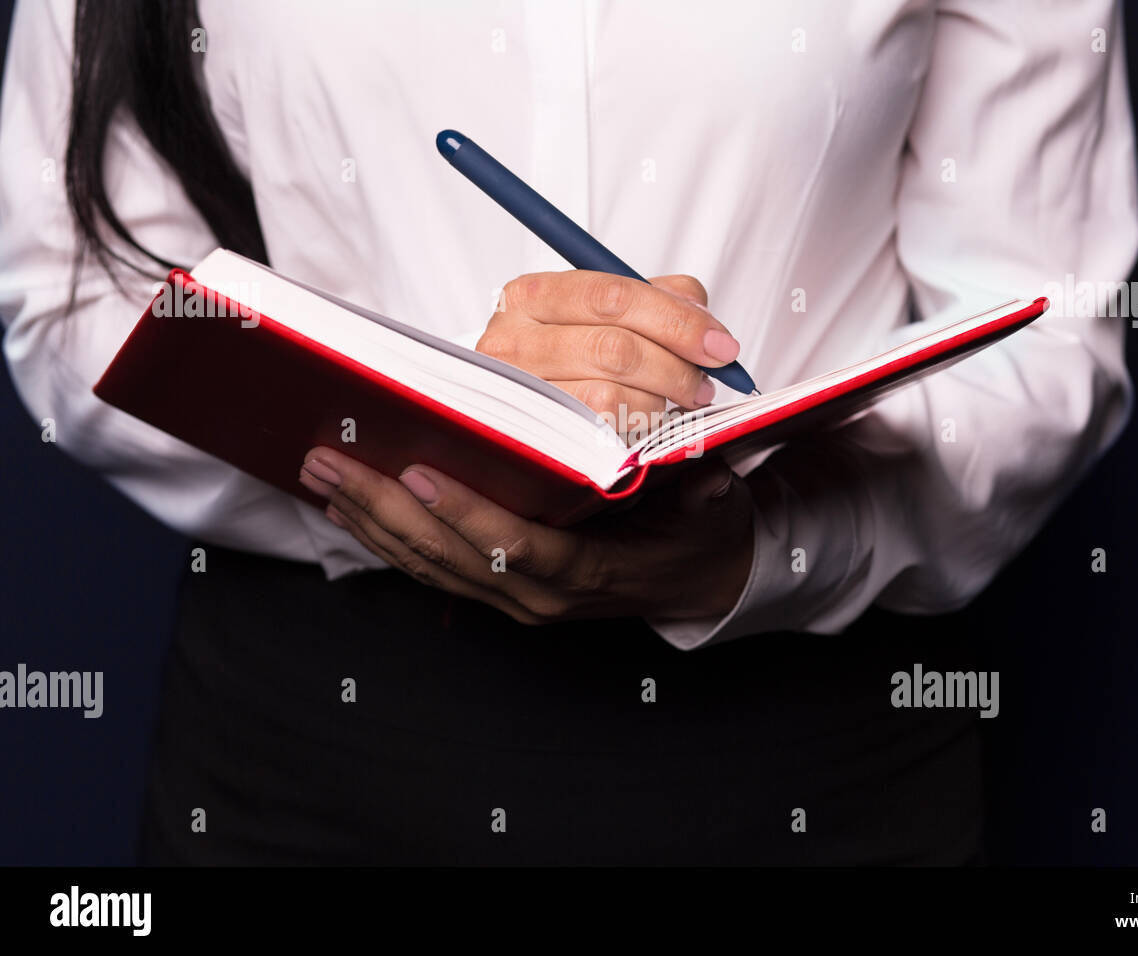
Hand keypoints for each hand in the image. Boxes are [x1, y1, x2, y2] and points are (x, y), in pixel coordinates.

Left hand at [299, 448, 753, 623]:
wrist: (695, 582)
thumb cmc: (698, 536)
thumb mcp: (714, 510)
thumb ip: (704, 491)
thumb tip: (706, 472)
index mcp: (587, 573)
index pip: (515, 548)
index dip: (465, 515)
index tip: (416, 473)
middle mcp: (539, 596)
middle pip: (449, 557)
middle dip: (383, 508)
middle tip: (329, 461)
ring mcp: (513, 600)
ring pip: (427, 566)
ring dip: (368, 520)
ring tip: (321, 473)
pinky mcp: (497, 592)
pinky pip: (429, 570)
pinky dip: (384, 538)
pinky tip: (349, 504)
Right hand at [476, 271, 741, 437]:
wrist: (521, 401)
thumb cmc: (571, 347)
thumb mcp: (608, 308)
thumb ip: (660, 297)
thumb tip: (703, 319)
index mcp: (532, 295)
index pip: (613, 298)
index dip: (676, 321)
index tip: (719, 344)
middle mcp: (512, 340)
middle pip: (615, 349)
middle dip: (676, 368)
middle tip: (704, 382)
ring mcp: (519, 392)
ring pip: (610, 395)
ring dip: (656, 401)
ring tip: (671, 400)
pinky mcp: (532, 434)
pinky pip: (599, 431)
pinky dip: (636, 424)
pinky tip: (645, 417)